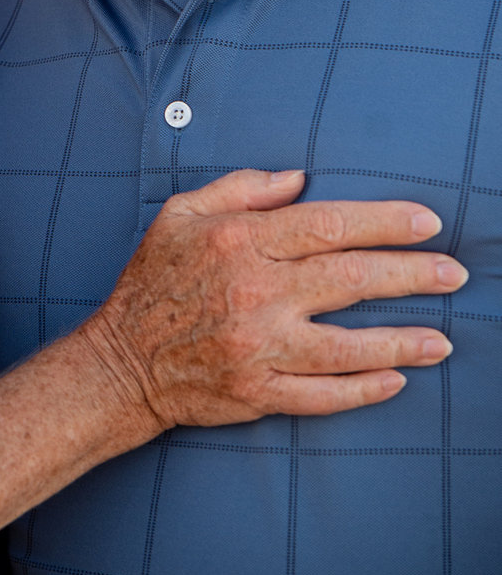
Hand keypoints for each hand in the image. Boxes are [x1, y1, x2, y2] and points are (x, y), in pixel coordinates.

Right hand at [84, 168, 464, 437]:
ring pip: (349, 345)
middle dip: (412, 274)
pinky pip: (324, 396)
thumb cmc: (153, 280)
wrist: (120, 361)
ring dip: (403, 341)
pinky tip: (397, 380)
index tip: (425, 221)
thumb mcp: (182, 213)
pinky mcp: (258, 393)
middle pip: (351, 279)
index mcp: (241, 242)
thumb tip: (299, 178)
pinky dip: (364, 389)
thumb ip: (242, 188)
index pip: (328, 224)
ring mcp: (259, 348)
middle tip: (453, 272)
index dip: (385, 221)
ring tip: (443, 339)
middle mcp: (255, 293)